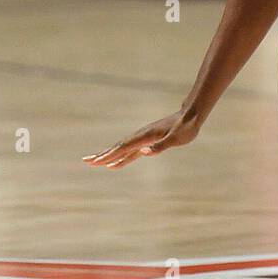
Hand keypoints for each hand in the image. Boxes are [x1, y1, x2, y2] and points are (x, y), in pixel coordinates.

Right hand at [83, 111, 198, 168]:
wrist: (191, 115)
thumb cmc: (186, 128)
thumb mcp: (176, 139)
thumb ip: (160, 146)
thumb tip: (143, 153)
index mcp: (145, 136)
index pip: (123, 148)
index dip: (109, 156)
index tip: (96, 162)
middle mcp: (141, 136)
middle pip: (117, 147)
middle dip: (102, 155)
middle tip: (86, 161)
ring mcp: (143, 138)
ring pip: (122, 148)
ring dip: (108, 155)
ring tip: (95, 162)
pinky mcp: (148, 141)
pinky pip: (130, 151)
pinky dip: (121, 157)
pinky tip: (116, 163)